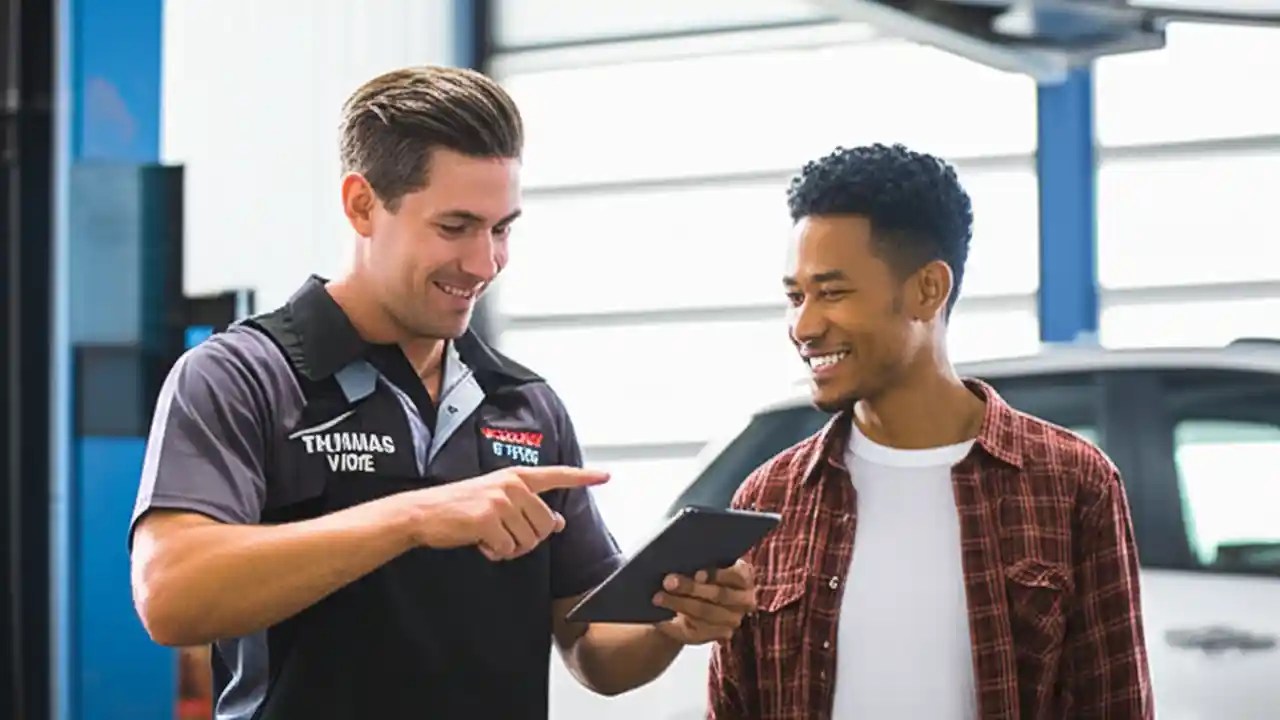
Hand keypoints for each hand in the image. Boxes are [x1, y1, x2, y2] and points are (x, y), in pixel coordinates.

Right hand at [409, 466, 608, 560]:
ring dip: (510, 547)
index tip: (604, 476)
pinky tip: (479, 542)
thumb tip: (558, 523)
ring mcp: (500, 501)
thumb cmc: (461, 507)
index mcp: (516, 477)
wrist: (424, 512)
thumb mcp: (499, 501)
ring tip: (489, 536)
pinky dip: (495, 553)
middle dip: (528, 539)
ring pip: (529, 541)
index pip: (556, 475)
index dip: (583, 477)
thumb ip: (529, 508)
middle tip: (503, 535)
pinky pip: (508, 549)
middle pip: (545, 525)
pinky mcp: (488, 519)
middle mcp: (512, 485)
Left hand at [652, 559, 756, 644]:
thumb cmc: (697, 576)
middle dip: (691, 588)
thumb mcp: (701, 565)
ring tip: (658, 598)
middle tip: (668, 581)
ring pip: (706, 613)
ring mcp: (733, 620)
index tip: (697, 573)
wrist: (691, 603)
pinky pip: (698, 632)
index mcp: (743, 577)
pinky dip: (676, 625)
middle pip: (719, 594)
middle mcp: (743, 600)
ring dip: (680, 604)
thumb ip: (697, 562)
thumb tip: (679, 559)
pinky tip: (661, 619)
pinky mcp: (717, 636)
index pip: (737, 575)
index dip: (717, 574)